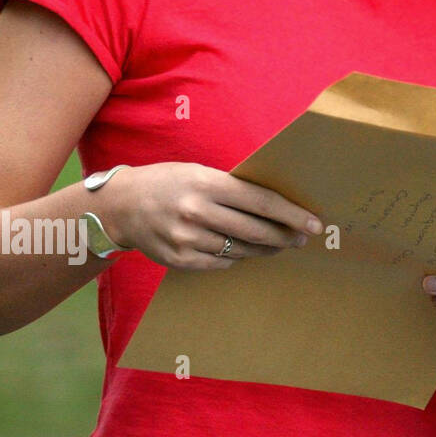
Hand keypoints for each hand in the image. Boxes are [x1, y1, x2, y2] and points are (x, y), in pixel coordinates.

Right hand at [97, 163, 322, 269]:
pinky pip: (221, 263)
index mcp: (207, 183)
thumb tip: (276, 206)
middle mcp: (197, 211)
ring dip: (264, 249)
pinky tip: (242, 251)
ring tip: (276, 244)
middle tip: (301, 238)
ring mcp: (186, 238)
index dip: (292, 214)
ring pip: (241, 249)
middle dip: (285, 236)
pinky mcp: (178, 259)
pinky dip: (236, 257)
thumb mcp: (201, 173)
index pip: (262, 201)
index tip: (314, 223)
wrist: (120, 205)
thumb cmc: (170, 183)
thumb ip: (234, 188)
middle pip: (256, 230)